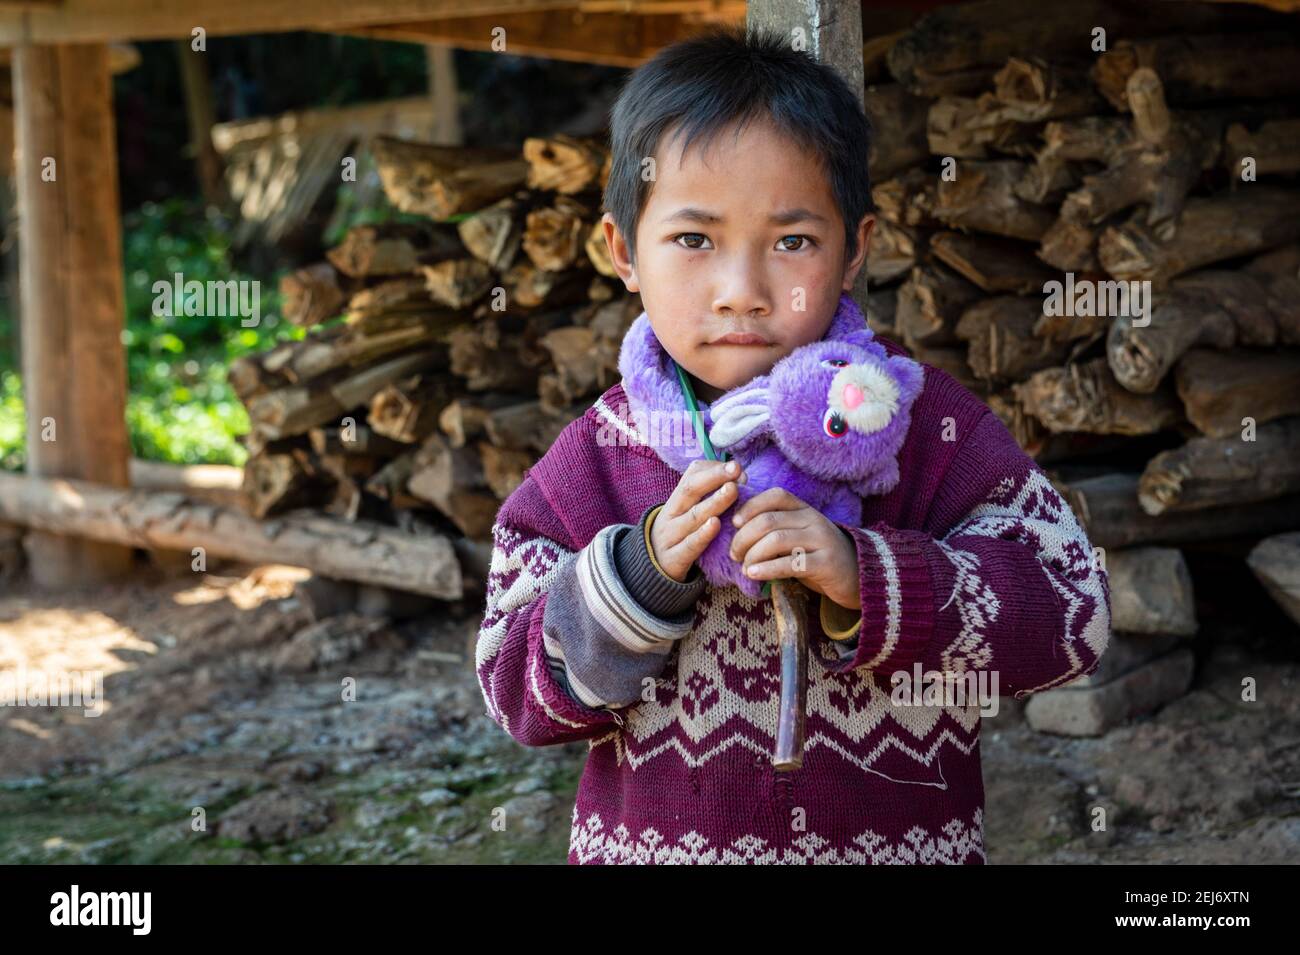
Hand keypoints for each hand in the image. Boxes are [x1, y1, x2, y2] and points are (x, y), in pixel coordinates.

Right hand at [649, 459, 746, 582]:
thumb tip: (740, 479)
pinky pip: (689, 545)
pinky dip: (703, 534)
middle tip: (735, 469)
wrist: (652, 568)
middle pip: (690, 489)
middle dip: (714, 477)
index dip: (714, 469)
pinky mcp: (674, 558)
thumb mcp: (688, 513)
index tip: (736, 468)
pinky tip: (716, 524)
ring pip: (693, 516)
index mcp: (676, 499)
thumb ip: (709, 496)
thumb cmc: (681, 535)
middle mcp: (672, 513)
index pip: (691, 475)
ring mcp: (671, 536)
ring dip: (714, 502)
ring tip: (732, 490)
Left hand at [728, 487, 860, 610]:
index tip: (734, 522)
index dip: (750, 506)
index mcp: (805, 509)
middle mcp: (813, 520)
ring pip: (777, 540)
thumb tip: (737, 532)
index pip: (776, 496)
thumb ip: (776, 530)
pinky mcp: (826, 563)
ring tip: (743, 566)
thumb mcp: (799, 536)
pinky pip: (790, 563)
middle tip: (734, 553)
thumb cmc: (818, 556)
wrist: (858, 576)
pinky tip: (753, 574)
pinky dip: (767, 569)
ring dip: (752, 554)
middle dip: (744, 537)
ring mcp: (821, 540)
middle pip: (769, 520)